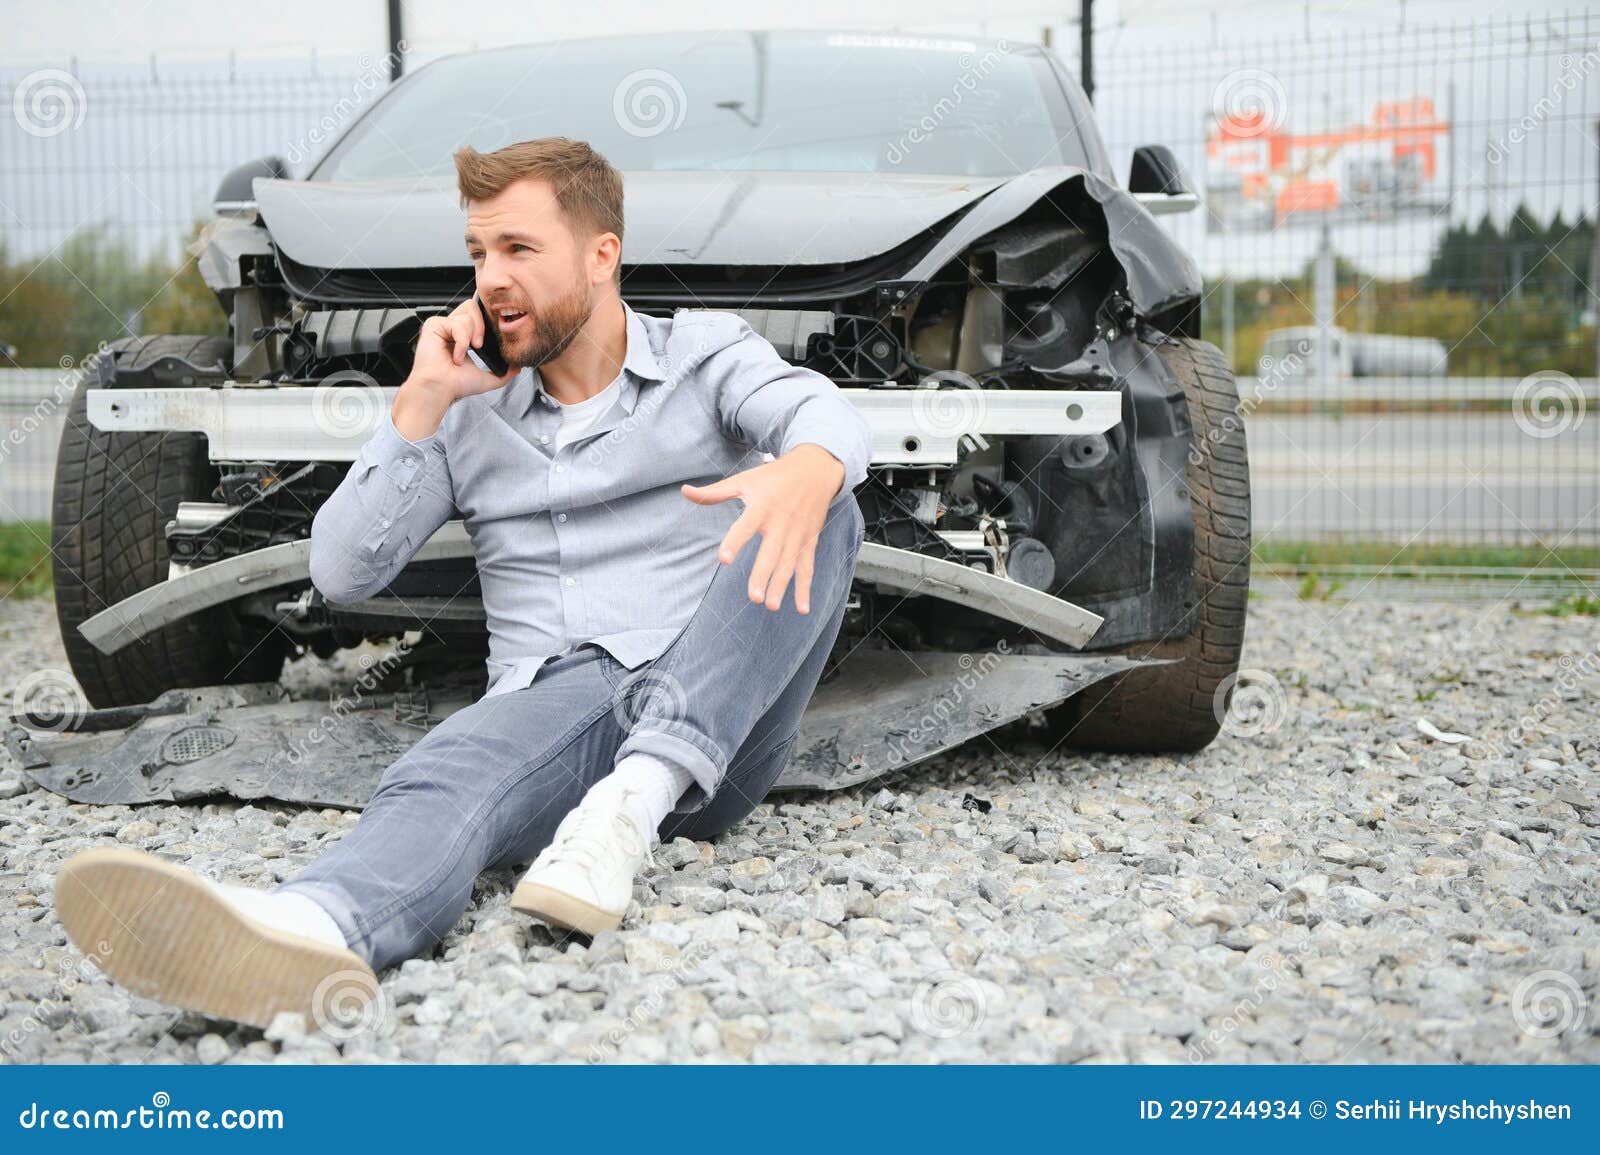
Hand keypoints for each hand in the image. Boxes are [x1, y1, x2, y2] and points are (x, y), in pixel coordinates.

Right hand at [408, 296, 516, 401]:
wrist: (441, 390)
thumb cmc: (456, 385)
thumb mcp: (488, 379)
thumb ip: (505, 373)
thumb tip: (518, 367)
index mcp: (463, 337)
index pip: (478, 316)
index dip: (487, 320)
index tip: (494, 333)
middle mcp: (452, 329)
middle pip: (473, 307)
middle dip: (482, 325)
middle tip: (479, 346)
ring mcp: (443, 325)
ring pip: (468, 313)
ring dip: (471, 336)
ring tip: (463, 355)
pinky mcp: (434, 325)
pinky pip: (457, 323)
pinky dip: (461, 342)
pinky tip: (456, 357)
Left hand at [681, 444, 845, 613]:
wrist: (815, 469)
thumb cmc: (774, 476)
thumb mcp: (744, 480)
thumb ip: (715, 492)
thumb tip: (684, 492)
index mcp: (762, 506)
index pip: (746, 526)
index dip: (735, 542)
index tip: (725, 559)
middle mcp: (781, 522)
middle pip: (771, 552)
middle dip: (763, 575)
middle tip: (753, 597)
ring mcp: (797, 534)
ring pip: (789, 563)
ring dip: (781, 586)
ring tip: (771, 606)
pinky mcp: (809, 541)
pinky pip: (807, 567)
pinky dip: (805, 588)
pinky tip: (802, 608)